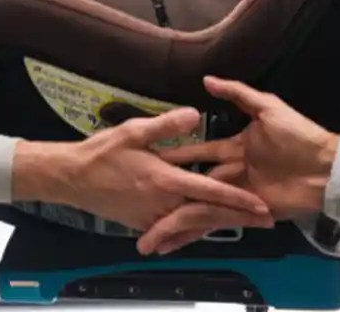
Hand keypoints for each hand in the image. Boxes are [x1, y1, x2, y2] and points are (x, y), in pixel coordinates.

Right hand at [13, 106, 274, 232]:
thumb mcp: (135, 129)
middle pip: (209, 213)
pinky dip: (193, 225)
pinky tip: (207, 222)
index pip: (210, 190)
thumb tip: (196, 114)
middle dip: (239, 217)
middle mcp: (163, 203)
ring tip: (246, 222)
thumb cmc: (102, 152)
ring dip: (220, 222)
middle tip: (268, 220)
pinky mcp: (144, 222)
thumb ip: (168, 123)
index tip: (261, 205)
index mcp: (165, 179)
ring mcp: (153, 216)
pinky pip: (175, 225)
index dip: (238, 199)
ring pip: (194, 221)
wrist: (71, 178)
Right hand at [135, 76, 339, 254]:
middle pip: (194, 181)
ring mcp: (238, 194)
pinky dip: (197, 230)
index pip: (198, 151)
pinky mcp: (246, 212)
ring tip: (149, 225)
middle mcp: (231, 172)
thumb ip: (238, 93)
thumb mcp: (268, 108)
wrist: (327, 168)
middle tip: (140, 193)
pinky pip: (218, 220)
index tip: (151, 156)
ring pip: (200, 204)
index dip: (176, 153)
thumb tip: (207, 80)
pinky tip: (174, 238)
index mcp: (234, 148)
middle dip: (170, 187)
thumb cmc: (299, 135)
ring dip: (176, 215)